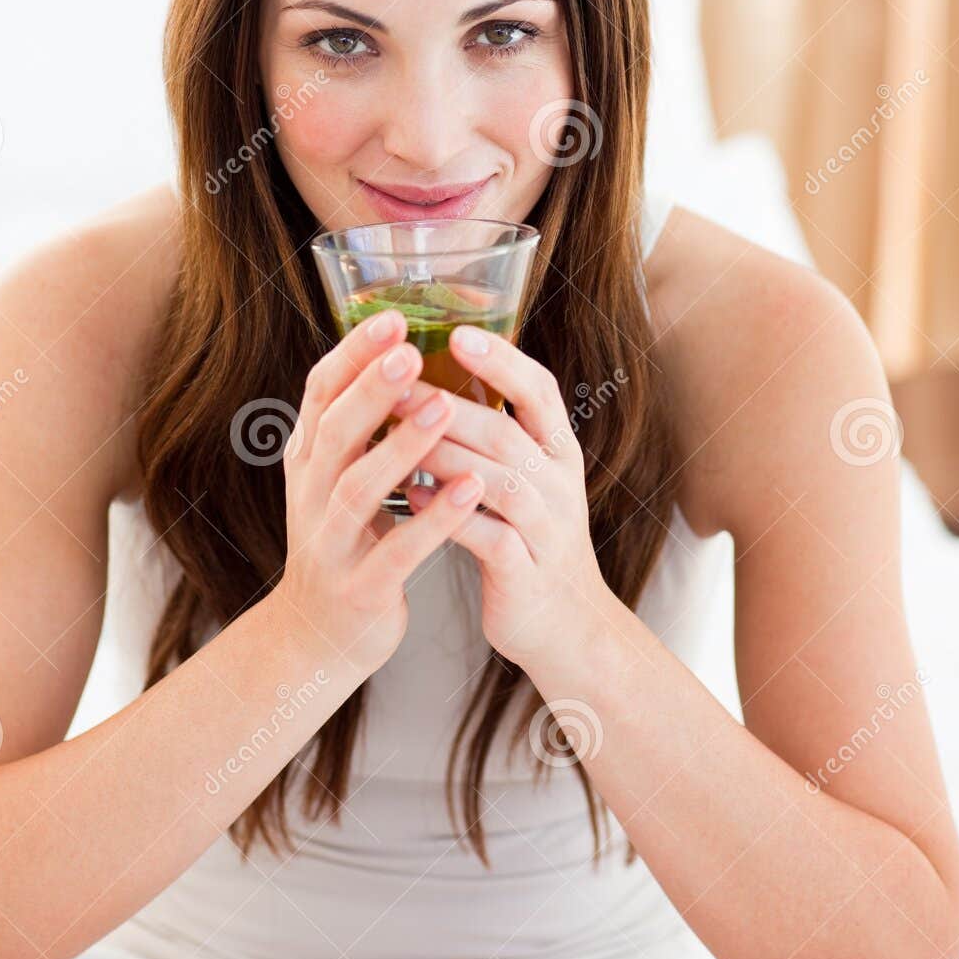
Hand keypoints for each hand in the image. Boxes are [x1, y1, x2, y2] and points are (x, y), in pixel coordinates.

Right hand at [274, 308, 484, 678]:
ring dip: (402, 446)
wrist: (319, 637)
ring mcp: (330, 543)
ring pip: (359, 487)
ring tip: (445, 408)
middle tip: (411, 350)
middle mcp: (310, 494)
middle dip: (373, 389)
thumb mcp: (338, 478)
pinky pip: (396, 550)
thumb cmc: (345, 541)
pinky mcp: (359, 587)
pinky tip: (468, 490)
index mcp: (308, 459)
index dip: (352, 354)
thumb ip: (360, 425)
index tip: (393, 317)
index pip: (320, 393)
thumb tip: (403, 351)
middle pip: (335, 431)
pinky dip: (433, 519)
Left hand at [399, 326, 612, 673]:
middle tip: (395, 382)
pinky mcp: (526, 572)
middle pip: (506, 432)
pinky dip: (447, 516)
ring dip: (441, 453)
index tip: (458, 333)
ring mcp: (546, 529)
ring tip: (392, 433)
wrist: (566, 626)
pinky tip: (407, 499)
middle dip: (448, 404)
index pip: (538, 390)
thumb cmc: (529, 539)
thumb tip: (433, 374)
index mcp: (557, 451)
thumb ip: (494, 432)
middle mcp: (558, 483)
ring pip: (497, 481)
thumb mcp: (526, 478)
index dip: (501, 360)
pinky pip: (488, 537)